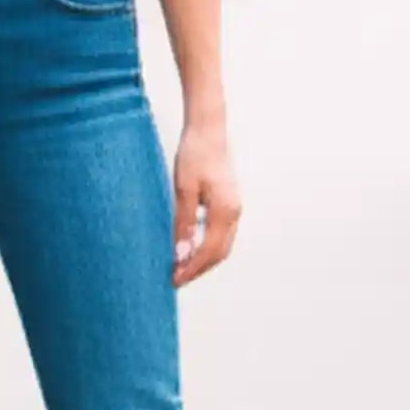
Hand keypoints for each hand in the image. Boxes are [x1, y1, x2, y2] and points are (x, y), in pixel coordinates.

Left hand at [171, 126, 240, 287]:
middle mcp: (235, 213)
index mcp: (225, 211)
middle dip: (199, 269)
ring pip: (222, 244)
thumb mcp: (183, 189)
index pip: (209, 252)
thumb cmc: (194, 155)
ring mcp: (235, 208)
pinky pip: (221, 233)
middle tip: (176, 278)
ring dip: (203, 259)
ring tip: (181, 266)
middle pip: (219, 253)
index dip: (192, 269)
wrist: (208, 130)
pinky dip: (207, 246)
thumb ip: (183, 223)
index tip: (175, 280)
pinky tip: (190, 246)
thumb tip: (181, 254)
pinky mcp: (230, 202)